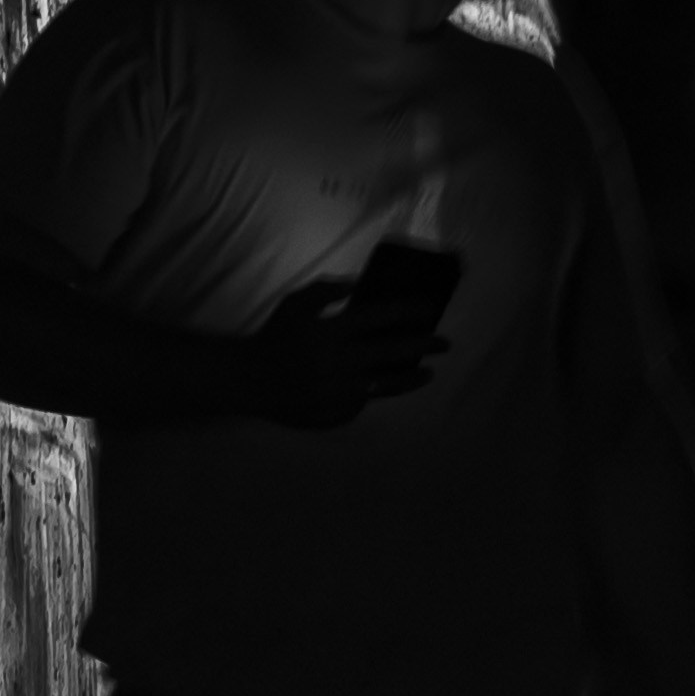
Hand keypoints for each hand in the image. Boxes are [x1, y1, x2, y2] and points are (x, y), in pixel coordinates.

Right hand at [240, 276, 445, 427]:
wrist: (250, 380)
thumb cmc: (275, 338)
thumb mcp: (296, 305)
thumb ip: (326, 290)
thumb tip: (357, 282)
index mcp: (330, 332)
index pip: (380, 317)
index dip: (408, 311)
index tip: (430, 308)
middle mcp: (340, 361)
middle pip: (394, 351)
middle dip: (424, 345)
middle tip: (445, 343)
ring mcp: (340, 391)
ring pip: (388, 385)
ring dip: (412, 378)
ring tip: (429, 373)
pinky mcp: (337, 413)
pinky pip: (364, 402)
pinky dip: (372, 393)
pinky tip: (381, 386)